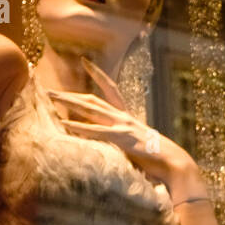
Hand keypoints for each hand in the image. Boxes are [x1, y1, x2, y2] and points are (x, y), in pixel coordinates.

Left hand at [46, 87, 199, 192]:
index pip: (111, 89)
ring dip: (69, 104)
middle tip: (49, 89)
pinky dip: (79, 127)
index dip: (98, 74)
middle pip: (93, 99)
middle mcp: (124, 116)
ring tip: (50, 99)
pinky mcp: (123, 139)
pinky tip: (64, 123)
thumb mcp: (136, 145)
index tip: (85, 61)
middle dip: (70, 94)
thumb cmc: (157, 159)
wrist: (175, 163)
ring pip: (92, 110)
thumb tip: (110, 144)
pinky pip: (97, 131)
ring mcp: (124, 126)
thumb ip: (122, 140)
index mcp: (128, 116)